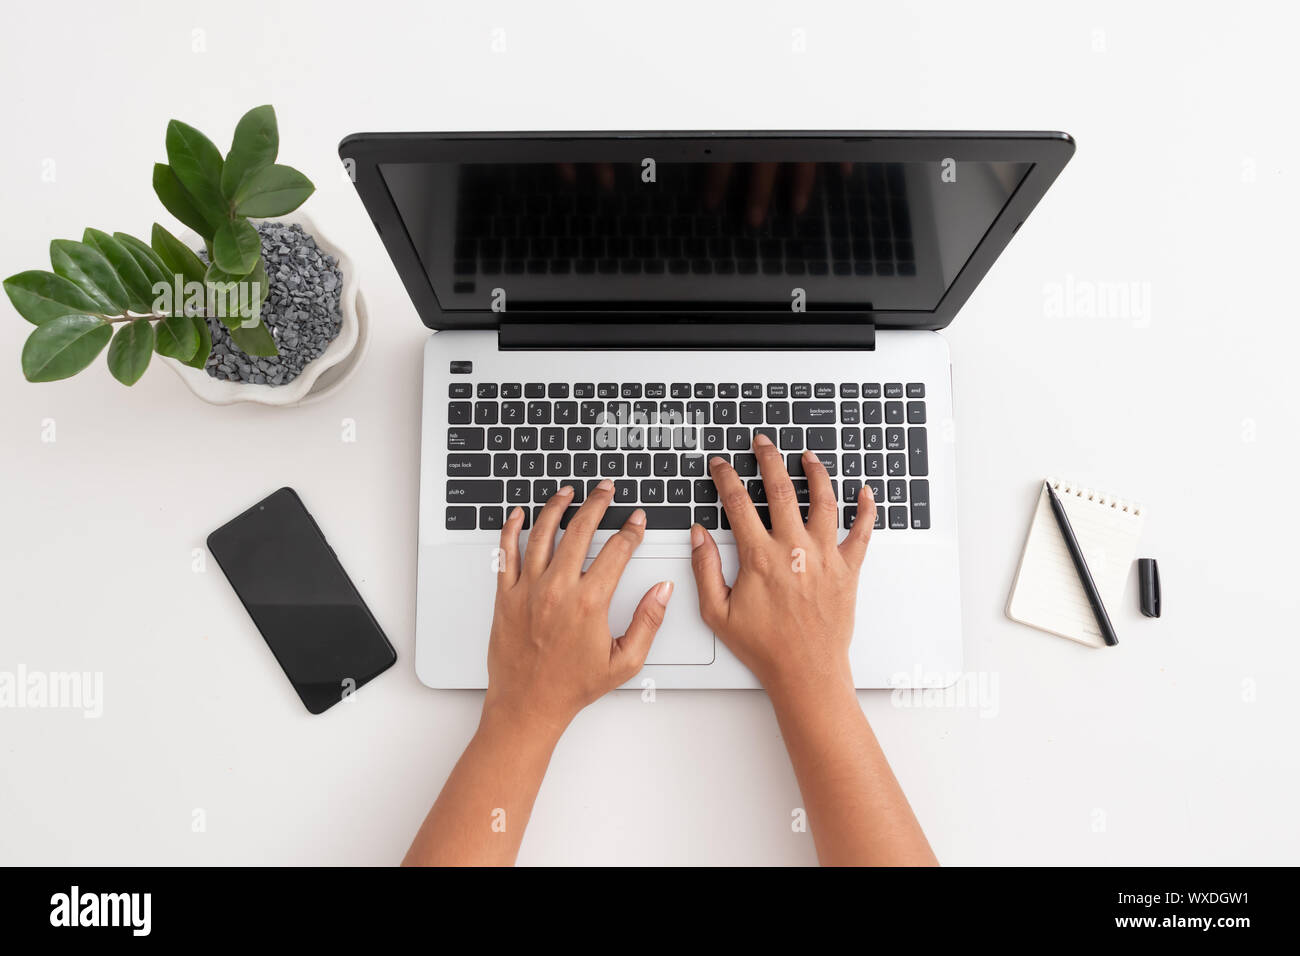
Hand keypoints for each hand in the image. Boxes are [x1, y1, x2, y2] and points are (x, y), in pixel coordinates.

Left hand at [484, 480, 671, 734]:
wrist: (528, 706)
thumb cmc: (573, 687)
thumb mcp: (624, 661)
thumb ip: (648, 621)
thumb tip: (663, 590)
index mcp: (589, 602)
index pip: (616, 551)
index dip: (631, 530)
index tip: (636, 520)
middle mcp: (557, 589)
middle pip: (579, 530)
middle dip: (596, 503)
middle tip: (605, 490)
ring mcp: (528, 590)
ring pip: (542, 534)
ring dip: (556, 507)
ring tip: (568, 492)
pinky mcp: (505, 596)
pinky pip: (506, 553)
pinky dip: (510, 530)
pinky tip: (517, 514)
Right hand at [688, 435, 876, 695]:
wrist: (805, 671)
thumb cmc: (764, 647)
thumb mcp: (718, 612)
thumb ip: (705, 569)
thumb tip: (699, 535)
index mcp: (759, 557)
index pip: (738, 503)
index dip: (726, 478)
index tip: (721, 466)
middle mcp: (794, 549)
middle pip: (781, 489)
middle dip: (769, 459)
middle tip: (762, 443)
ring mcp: (824, 556)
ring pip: (823, 500)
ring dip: (815, 473)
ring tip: (808, 457)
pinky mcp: (847, 569)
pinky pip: (861, 532)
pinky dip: (866, 510)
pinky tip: (865, 493)